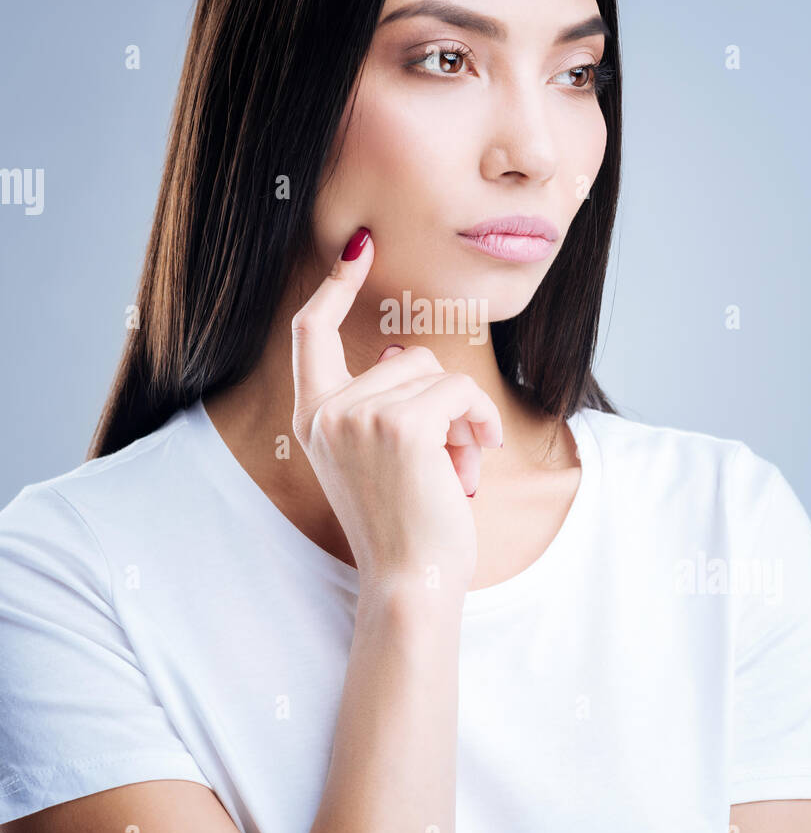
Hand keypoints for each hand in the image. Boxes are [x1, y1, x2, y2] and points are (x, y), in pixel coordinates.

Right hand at [290, 228, 502, 595]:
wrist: (409, 582)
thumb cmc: (402, 528)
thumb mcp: (377, 457)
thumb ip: (380, 403)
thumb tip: (400, 351)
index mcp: (312, 419)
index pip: (310, 333)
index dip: (334, 288)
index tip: (358, 250)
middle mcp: (327, 412)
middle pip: (402, 358)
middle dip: (440, 402)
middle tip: (449, 458)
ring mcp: (360, 415)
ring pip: (435, 375)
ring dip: (462, 420)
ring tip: (455, 472)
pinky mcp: (401, 423)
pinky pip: (458, 392)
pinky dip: (478, 422)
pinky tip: (473, 463)